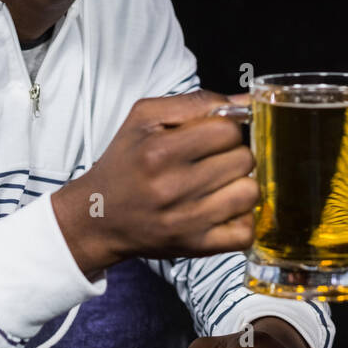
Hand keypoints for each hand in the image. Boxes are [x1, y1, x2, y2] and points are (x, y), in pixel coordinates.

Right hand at [52, 89, 257, 277]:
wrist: (97, 217)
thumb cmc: (125, 162)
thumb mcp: (146, 118)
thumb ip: (197, 102)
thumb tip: (247, 101)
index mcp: (160, 150)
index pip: (228, 130)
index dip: (227, 128)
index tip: (213, 136)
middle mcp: (173, 187)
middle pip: (244, 160)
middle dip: (233, 155)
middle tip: (212, 161)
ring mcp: (186, 221)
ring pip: (250, 193)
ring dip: (240, 185)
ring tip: (219, 185)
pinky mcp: (196, 247)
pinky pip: (245, 231)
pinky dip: (241, 219)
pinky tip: (222, 210)